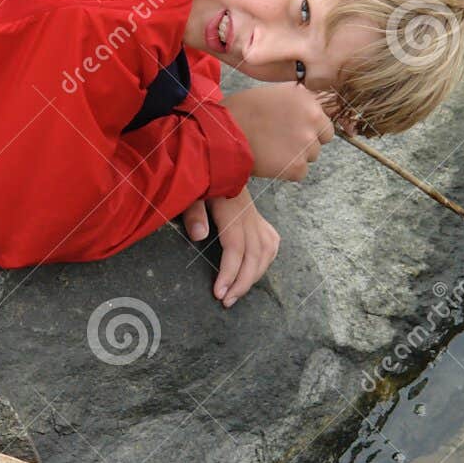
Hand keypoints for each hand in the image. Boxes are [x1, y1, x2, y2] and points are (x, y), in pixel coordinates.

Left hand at [178, 188, 279, 306]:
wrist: (218, 161)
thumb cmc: (201, 179)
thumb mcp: (192, 193)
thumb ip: (194, 213)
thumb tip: (199, 236)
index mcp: (232, 211)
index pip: (236, 248)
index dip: (229, 272)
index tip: (219, 293)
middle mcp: (249, 216)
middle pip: (253, 255)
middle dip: (242, 282)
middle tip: (227, 301)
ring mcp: (256, 218)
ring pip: (265, 252)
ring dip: (254, 276)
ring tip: (238, 293)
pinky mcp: (258, 219)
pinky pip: (271, 243)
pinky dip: (267, 260)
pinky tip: (258, 270)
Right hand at [223, 83, 335, 180]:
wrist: (223, 132)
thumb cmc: (242, 111)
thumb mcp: (274, 94)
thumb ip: (296, 104)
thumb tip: (309, 115)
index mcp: (308, 99)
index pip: (323, 121)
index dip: (309, 128)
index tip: (293, 131)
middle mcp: (313, 119)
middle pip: (322, 140)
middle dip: (307, 143)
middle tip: (283, 143)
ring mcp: (307, 143)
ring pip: (311, 157)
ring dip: (296, 156)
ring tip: (272, 150)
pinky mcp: (298, 165)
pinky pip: (300, 172)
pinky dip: (287, 171)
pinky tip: (270, 161)